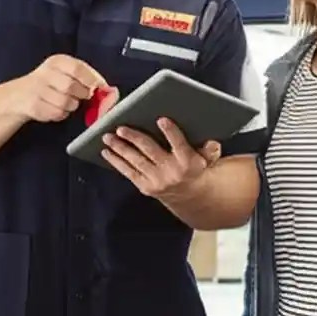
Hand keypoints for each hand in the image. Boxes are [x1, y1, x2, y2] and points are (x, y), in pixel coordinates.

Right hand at [7, 54, 107, 122]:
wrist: (20, 95)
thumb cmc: (52, 83)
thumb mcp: (67, 73)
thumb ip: (88, 77)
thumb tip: (110, 89)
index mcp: (57, 61)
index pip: (77, 68)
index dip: (91, 80)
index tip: (99, 88)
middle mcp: (46, 73)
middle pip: (72, 86)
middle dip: (81, 95)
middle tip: (81, 97)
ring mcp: (38, 90)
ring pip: (66, 103)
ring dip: (72, 106)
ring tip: (67, 102)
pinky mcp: (34, 106)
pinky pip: (58, 113)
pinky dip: (62, 114)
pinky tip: (57, 109)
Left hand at [102, 117, 220, 202]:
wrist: (190, 196)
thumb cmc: (196, 167)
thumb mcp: (209, 158)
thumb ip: (210, 148)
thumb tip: (210, 140)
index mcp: (188, 162)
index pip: (180, 144)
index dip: (171, 132)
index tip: (161, 119)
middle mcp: (171, 172)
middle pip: (151, 151)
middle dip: (135, 138)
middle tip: (121, 127)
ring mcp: (156, 180)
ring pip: (135, 161)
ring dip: (120, 148)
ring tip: (107, 136)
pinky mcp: (145, 186)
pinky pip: (128, 172)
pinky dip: (116, 161)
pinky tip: (106, 151)